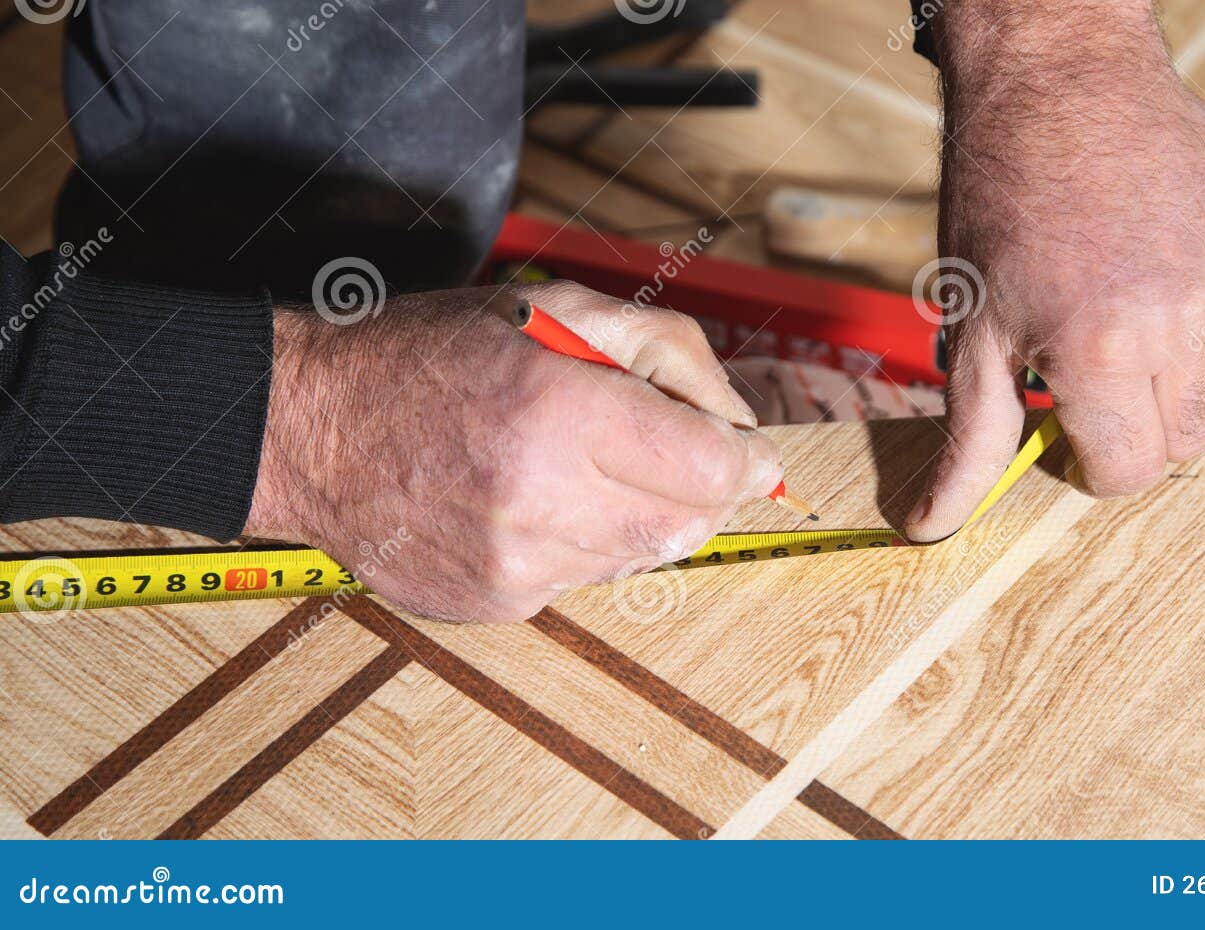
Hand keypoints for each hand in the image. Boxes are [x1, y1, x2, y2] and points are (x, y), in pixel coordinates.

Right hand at [243, 281, 780, 622]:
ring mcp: (517, 563)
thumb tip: (738, 419)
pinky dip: (590, 542)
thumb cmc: (428, 356)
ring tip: (592, 464)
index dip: (749, 460)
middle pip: (690, 523)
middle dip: (706, 488)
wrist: (312, 429)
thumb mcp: (554, 307)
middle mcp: (541, 499)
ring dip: (646, 513)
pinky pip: (587, 580)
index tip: (755, 452)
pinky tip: (546, 500)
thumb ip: (666, 349)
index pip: (710, 466)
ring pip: (643, 556)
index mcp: (559, 412)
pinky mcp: (498, 602)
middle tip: (684, 452)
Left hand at [904, 0, 1204, 541]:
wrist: (1064, 81)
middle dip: (1131, 422)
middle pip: (1179, 441)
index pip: (1125, 472)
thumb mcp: (973, 326)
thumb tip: (931, 526)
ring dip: (1176, 375)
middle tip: (1087, 362)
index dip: (1089, 458)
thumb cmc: (1004, 201)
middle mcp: (1183, 320)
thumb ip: (970, 439)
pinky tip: (1164, 272)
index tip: (1066, 421)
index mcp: (1101, 350)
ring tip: (1124, 307)